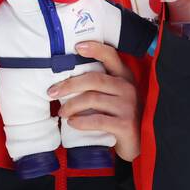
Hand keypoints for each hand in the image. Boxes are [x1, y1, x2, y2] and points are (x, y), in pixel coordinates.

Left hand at [48, 41, 141, 161]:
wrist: (137, 143)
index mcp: (124, 77)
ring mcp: (128, 106)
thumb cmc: (120, 116)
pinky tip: (72, 123)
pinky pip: (97, 120)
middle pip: (94, 79)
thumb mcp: (115, 96)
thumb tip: (66, 80)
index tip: (77, 47)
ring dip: (71, 105)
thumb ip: (100, 85)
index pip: (111, 56)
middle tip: (52, 92)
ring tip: (62, 112)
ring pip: (92, 99)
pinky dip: (81, 122)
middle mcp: (128, 88)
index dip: (95, 49)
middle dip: (69, 85)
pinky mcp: (125, 124)